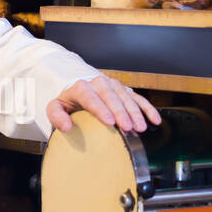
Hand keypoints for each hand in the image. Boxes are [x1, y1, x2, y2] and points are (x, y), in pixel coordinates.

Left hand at [47, 75, 161, 134]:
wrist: (79, 91)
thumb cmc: (68, 103)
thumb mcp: (56, 107)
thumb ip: (56, 116)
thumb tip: (66, 127)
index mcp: (81, 87)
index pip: (91, 96)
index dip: (101, 109)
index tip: (110, 122)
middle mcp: (99, 83)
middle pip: (111, 96)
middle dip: (121, 112)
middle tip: (128, 127)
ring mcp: (114, 86)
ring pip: (126, 97)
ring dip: (135, 112)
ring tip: (140, 128)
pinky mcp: (125, 91)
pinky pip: (139, 98)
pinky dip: (148, 108)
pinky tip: (155, 120)